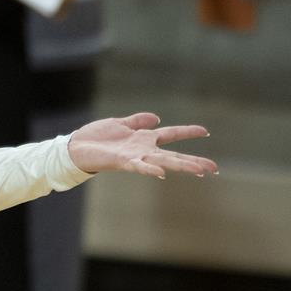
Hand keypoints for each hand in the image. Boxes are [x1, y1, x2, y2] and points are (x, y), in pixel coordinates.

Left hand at [67, 112, 216, 178]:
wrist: (76, 147)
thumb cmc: (96, 137)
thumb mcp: (120, 123)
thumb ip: (138, 121)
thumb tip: (157, 118)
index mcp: (144, 138)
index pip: (171, 134)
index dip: (187, 132)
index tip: (205, 130)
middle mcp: (143, 150)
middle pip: (174, 155)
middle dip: (194, 161)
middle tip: (214, 168)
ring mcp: (135, 157)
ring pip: (163, 162)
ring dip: (181, 166)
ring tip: (200, 170)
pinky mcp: (122, 162)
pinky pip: (139, 167)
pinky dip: (150, 169)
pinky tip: (162, 172)